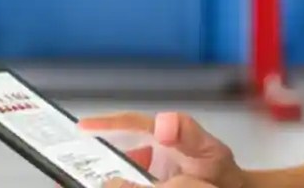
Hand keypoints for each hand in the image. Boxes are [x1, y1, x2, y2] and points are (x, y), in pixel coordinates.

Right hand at [78, 112, 245, 187]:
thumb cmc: (222, 171)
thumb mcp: (208, 151)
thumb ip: (188, 134)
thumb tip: (163, 122)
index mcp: (164, 134)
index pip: (131, 123)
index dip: (106, 123)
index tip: (83, 126)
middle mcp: (153, 148)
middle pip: (118, 150)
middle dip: (99, 157)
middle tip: (81, 166)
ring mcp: (150, 168)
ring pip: (122, 171)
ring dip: (111, 176)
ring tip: (94, 179)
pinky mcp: (149, 182)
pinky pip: (130, 181)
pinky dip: (121, 183)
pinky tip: (113, 184)